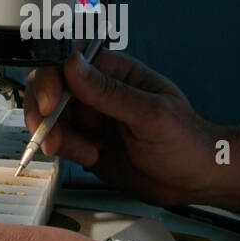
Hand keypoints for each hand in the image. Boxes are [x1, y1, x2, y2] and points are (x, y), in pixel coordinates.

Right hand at [24, 48, 219, 206]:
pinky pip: (58, 141)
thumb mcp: (150, 115)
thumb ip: (109, 92)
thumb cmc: (186, 141)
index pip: (68, 60)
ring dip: (56, 136)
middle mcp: (97, 90)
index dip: (51, 78)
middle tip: (53, 139)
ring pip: (50, 117)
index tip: (50, 103)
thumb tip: (72, 64)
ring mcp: (90, 117)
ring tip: (86, 153)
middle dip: (45, 113)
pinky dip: (64, 151)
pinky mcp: (85, 142)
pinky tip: (91, 158)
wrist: (194, 180)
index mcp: (114, 71)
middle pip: (49, 88)